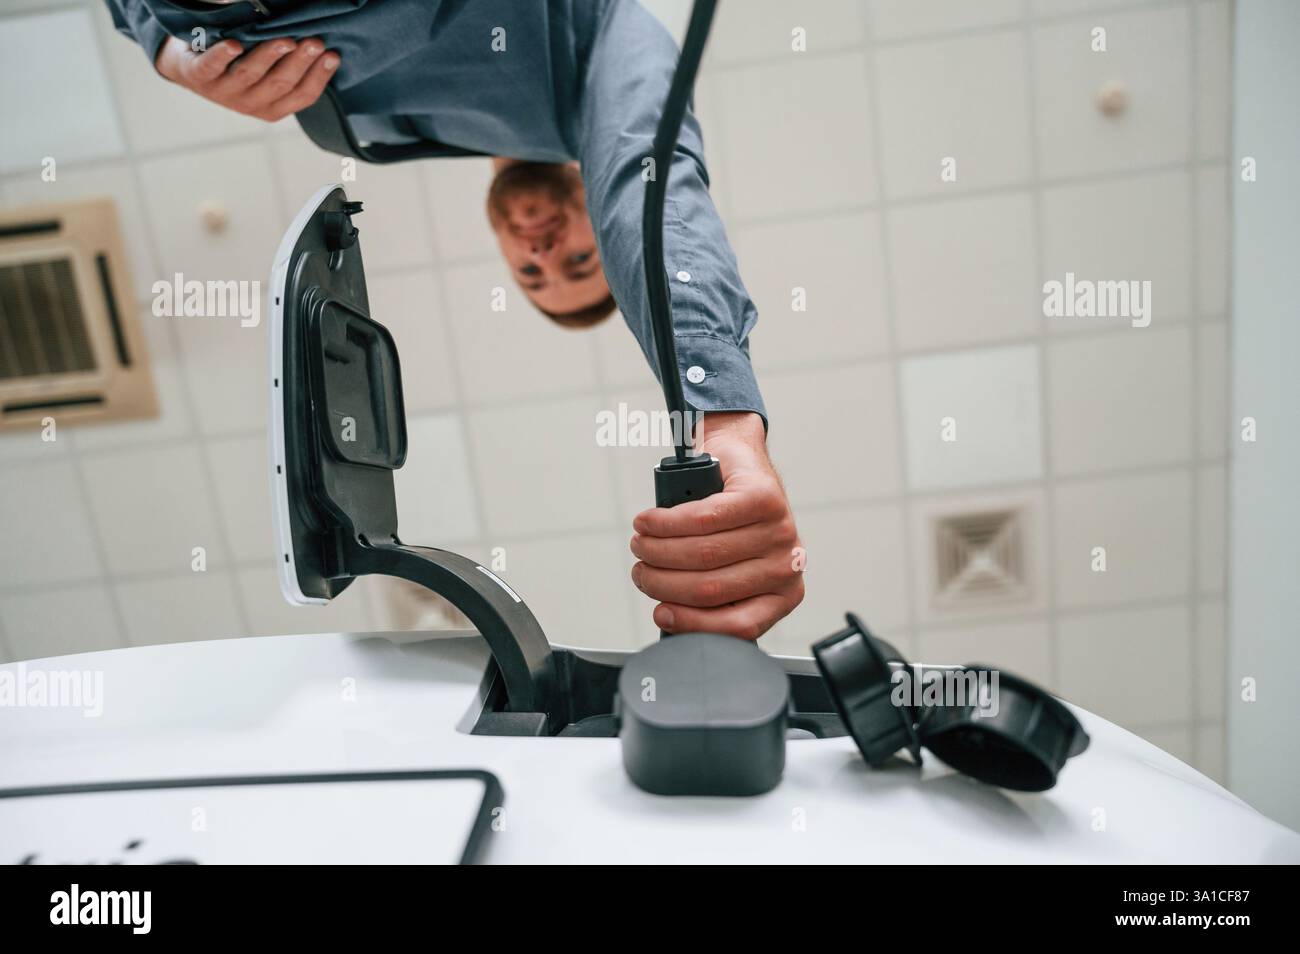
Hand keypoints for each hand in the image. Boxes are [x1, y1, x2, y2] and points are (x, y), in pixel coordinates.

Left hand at [154, 35, 338, 122]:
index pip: (302, 96)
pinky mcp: (199, 76)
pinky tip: (234, 45)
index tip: (332, 56)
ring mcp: (224, 92)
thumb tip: (319, 49)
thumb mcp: (264, 77)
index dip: (319, 77)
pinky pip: (212, 66)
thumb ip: (285, 69)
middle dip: (300, 63)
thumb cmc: (236, 68)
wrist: (190, 70)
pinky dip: (223, 55)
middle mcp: (250, 104)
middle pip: (280, 84)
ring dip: (270, 56)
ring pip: (251, 75)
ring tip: (286, 40)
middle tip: (315, 43)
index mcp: (271, 108)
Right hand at [630, 412, 804, 639]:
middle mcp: (786, 567)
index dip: (691, 623)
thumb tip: (669, 614)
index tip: (660, 613)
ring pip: (702, 553)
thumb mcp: (727, 569)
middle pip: (710, 587)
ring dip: (657, 550)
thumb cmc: (731, 524)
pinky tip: (648, 522)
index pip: (738, 626)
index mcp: (782, 595)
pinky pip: (702, 519)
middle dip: (661, 582)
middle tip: (640, 571)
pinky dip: (666, 522)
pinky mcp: (762, 498)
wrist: (741, 462)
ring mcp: (779, 531)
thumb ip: (710, 597)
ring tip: (640, 544)